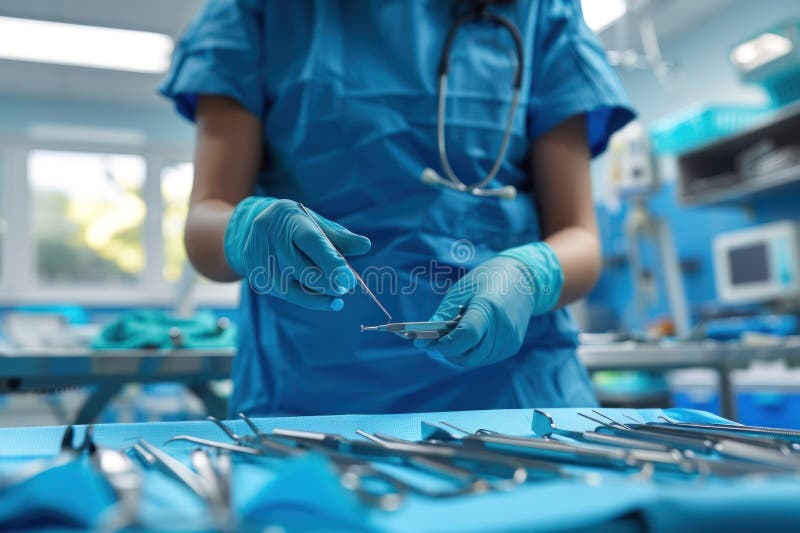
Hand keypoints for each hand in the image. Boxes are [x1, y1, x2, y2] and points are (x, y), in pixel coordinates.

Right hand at [224, 197, 370, 309]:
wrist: (255, 226)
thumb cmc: (297, 226)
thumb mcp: (317, 224)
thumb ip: (340, 237)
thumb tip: (365, 245)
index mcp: (290, 219)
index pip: (311, 242)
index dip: (331, 262)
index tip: (349, 280)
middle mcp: (270, 237)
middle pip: (301, 268)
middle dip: (327, 282)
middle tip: (347, 288)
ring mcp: (259, 258)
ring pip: (291, 287)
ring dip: (318, 296)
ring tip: (337, 298)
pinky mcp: (257, 275)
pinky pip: (285, 294)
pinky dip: (308, 300)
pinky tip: (325, 300)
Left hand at [415, 243, 563, 367]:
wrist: (523, 280)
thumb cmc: (486, 281)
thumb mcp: (460, 292)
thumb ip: (441, 318)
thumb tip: (421, 342)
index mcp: (489, 308)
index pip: (466, 336)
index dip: (444, 344)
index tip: (427, 342)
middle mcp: (503, 329)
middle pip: (468, 355)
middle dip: (447, 352)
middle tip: (435, 340)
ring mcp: (510, 341)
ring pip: (474, 360)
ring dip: (458, 353)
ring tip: (453, 334)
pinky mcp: (512, 347)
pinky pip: (484, 358)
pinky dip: (470, 351)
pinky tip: (469, 336)